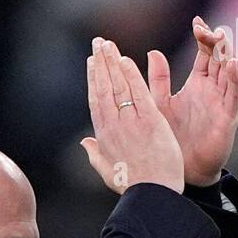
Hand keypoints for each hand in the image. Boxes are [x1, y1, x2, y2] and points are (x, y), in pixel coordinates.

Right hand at [79, 37, 183, 195]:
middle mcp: (114, 126)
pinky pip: (138, 92)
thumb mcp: (109, 173)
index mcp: (104, 137)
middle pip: (104, 88)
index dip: (93, 79)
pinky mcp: (150, 120)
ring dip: (111, 62)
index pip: (96, 101)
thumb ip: (95, 155)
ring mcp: (131, 122)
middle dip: (100, 63)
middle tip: (97, 42)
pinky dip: (131, 75)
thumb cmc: (133, 187)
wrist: (153, 195)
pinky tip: (124, 59)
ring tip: (107, 43)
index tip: (91, 63)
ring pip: (118, 86)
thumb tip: (84, 142)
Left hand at [146, 17, 237, 186]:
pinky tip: (233, 64)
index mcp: (198, 83)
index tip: (197, 22)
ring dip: (228, 53)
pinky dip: (235, 78)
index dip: (203, 36)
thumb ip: (158, 80)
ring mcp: (222, 101)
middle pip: (220, 56)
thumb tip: (152, 52)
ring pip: (230, 70)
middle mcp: (213, 89)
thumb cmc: (173, 139)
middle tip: (208, 28)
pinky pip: (234, 94)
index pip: (205, 52)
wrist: (183, 171)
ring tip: (222, 38)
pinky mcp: (228, 117)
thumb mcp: (161, 104)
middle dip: (216, 40)